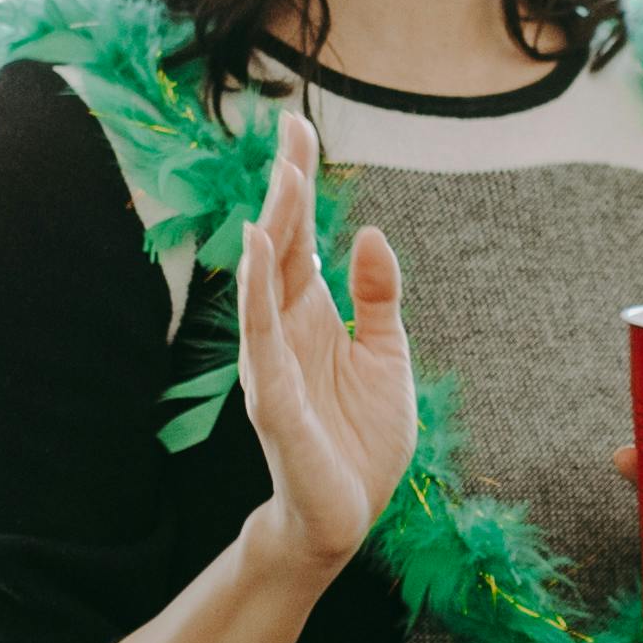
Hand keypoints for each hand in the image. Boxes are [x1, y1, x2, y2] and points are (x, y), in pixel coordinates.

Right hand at [234, 108, 417, 583]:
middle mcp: (283, 327)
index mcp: (311, 313)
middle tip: (290, 126)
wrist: (344, 517)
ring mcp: (273, 360)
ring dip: (273, 228)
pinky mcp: (273, 397)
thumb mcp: (386, 354)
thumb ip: (378, 296)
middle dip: (286, 185)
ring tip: (283, 178)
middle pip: (282, 243)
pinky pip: (261, 335)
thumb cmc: (360, 439)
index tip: (297, 126)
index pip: (301, 235)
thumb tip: (371, 232)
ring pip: (266, 281)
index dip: (300, 181)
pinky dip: (257, 291)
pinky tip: (258, 248)